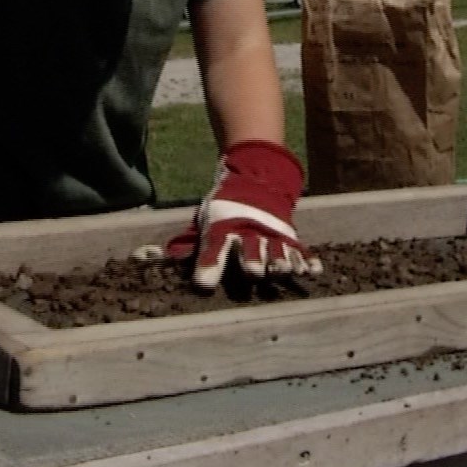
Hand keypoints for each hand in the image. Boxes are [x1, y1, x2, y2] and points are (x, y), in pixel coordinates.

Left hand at [164, 140, 321, 289]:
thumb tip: (155, 256)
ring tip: (282, 271)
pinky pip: (301, 251)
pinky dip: (307, 261)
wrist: (257, 182)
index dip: (209, 265)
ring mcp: (272, 236)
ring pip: (278, 251)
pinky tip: (312, 272)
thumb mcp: (204, 223)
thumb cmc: (225, 211)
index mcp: (223, 229)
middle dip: (252, 261)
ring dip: (280, 262)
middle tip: (253, 272)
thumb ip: (186, 244)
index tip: (204, 283)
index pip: (214, 249)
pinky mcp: (290, 239)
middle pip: (252, 251)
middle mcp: (249, 234)